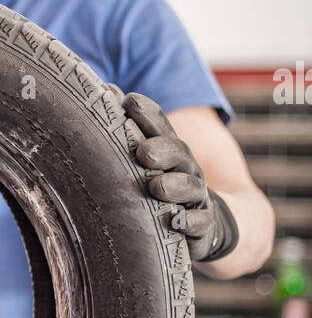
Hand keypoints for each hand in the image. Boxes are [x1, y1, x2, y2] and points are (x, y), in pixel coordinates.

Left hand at [110, 88, 238, 262]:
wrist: (210, 221)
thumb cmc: (165, 185)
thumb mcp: (150, 159)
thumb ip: (129, 131)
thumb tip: (107, 92)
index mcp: (170, 150)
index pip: (161, 127)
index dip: (147, 114)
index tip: (129, 101)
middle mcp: (186, 169)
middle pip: (178, 153)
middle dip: (162, 150)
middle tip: (143, 152)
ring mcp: (196, 197)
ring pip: (189, 187)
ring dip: (174, 186)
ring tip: (157, 187)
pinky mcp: (202, 226)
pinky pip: (200, 223)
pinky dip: (190, 223)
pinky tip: (178, 222)